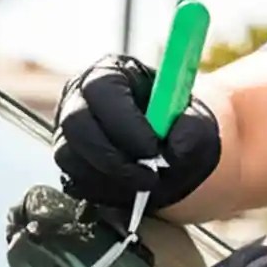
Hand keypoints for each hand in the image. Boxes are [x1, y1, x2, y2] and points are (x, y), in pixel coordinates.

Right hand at [51, 54, 219, 211]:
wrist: (168, 152)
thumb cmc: (179, 128)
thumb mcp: (199, 124)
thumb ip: (193, 130)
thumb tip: (174, 149)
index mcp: (111, 72)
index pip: (102, 89)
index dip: (124, 123)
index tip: (153, 150)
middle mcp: (79, 97)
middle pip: (75, 124)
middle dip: (112, 158)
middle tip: (148, 179)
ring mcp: (67, 130)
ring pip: (69, 157)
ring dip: (109, 180)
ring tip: (144, 186)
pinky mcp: (67, 161)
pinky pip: (72, 181)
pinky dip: (101, 194)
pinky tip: (129, 194)